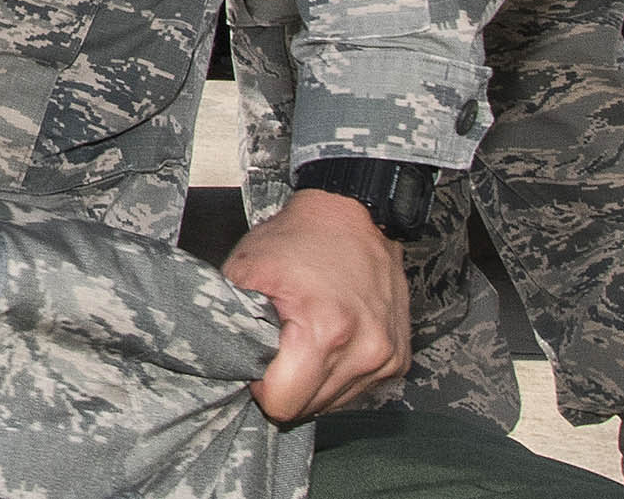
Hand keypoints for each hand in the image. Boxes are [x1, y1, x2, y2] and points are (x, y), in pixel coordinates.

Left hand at [222, 189, 410, 422]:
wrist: (356, 215)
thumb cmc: (299, 238)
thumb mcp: (246, 268)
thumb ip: (231, 320)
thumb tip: (225, 361)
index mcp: (326, 331)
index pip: (284, 403)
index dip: (261, 384)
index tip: (258, 357)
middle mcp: (366, 350)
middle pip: (309, 407)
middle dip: (286, 381)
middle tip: (279, 341)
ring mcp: (386, 357)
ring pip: (332, 403)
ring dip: (313, 379)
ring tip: (305, 335)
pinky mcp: (398, 359)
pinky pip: (356, 390)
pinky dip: (336, 373)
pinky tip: (328, 339)